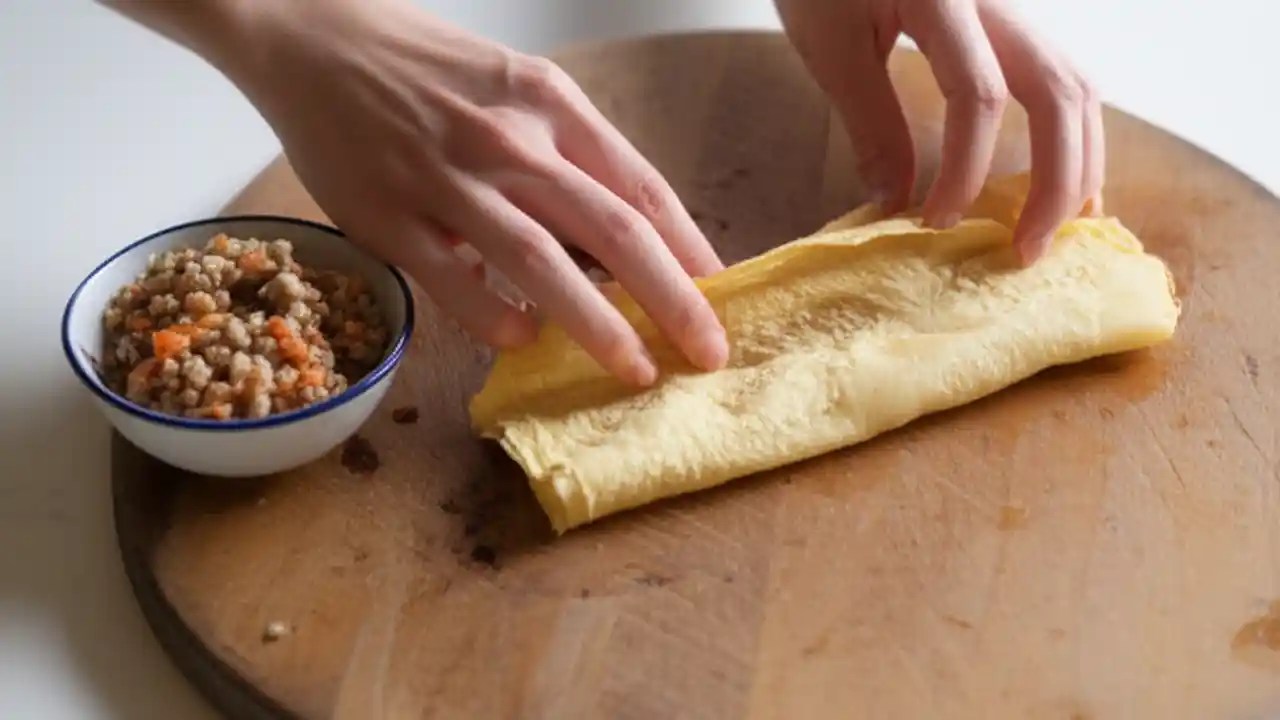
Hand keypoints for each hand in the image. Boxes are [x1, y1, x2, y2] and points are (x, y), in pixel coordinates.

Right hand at [105, 0, 728, 386]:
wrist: (314, 35)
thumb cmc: (427, 68)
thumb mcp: (514, 88)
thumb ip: (566, 156)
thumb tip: (618, 243)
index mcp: (550, 103)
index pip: (642, 188)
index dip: (691, 249)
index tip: (721, 295)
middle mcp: (510, 140)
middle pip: (613, 230)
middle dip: (672, 300)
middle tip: (707, 353)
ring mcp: (449, 180)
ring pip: (542, 264)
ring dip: (598, 326)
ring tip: (635, 370)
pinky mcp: (391, 218)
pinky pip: (456, 283)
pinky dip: (496, 320)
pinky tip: (523, 342)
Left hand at [775, 0, 1103, 263]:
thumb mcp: (832, 48)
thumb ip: (871, 122)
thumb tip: (896, 204)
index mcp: (946, 0)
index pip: (980, 95)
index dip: (966, 170)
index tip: (936, 223)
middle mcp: (999, 0)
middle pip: (1062, 90)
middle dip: (1055, 180)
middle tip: (1026, 252)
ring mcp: (1016, 8)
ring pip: (1079, 84)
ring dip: (1080, 162)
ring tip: (1058, 229)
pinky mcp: (1015, 22)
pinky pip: (1064, 78)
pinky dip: (1070, 135)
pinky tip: (1056, 181)